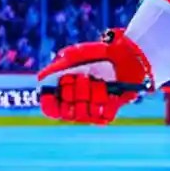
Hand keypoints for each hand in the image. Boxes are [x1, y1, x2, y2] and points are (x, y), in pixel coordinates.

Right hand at [37, 29, 152, 124]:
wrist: (128, 55)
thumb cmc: (101, 53)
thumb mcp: (76, 55)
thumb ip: (58, 66)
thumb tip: (41, 79)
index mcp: (65, 91)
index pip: (50, 109)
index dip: (49, 104)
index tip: (53, 93)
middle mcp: (78, 103)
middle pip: (66, 112)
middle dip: (73, 93)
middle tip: (83, 78)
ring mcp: (93, 109)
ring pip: (83, 114)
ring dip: (90, 95)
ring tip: (99, 82)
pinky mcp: (109, 112)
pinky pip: (102, 116)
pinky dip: (105, 102)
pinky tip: (109, 92)